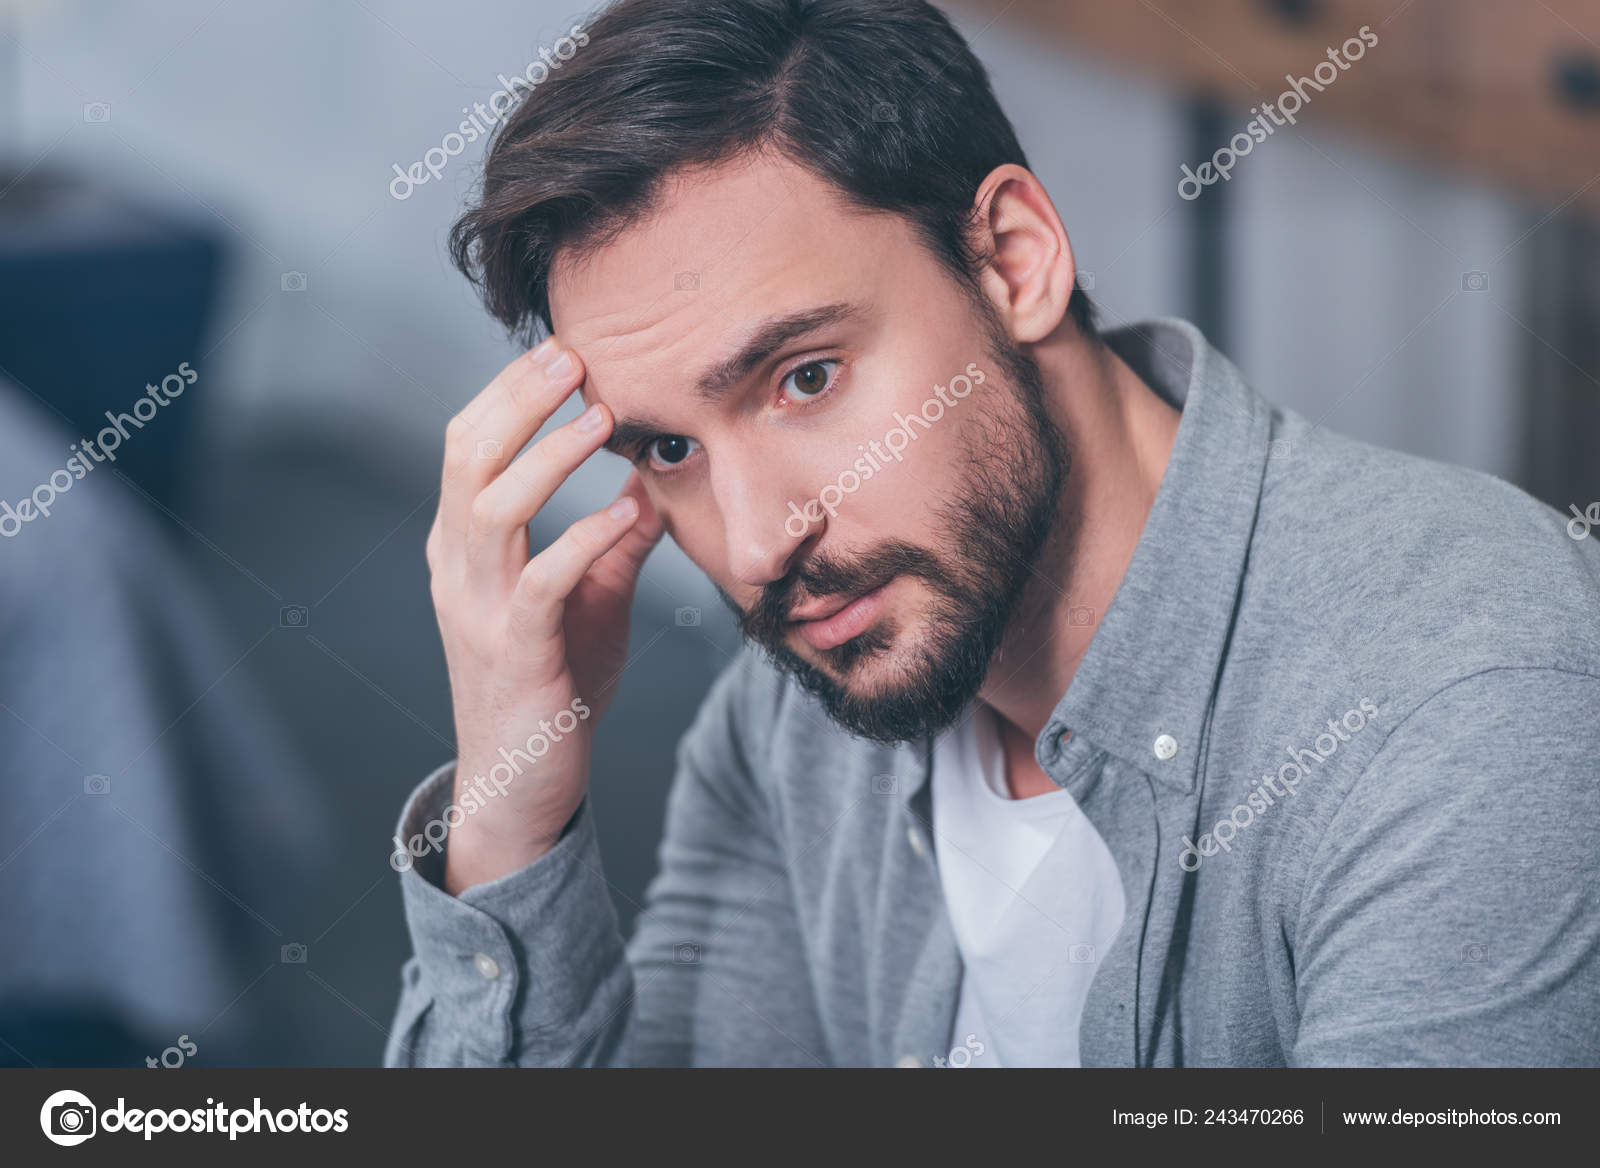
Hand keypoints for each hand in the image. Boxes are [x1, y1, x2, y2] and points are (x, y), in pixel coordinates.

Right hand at [425, 338, 662, 892]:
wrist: (522, 779)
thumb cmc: (554, 684)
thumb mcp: (589, 601)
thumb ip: (614, 544)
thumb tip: (654, 483)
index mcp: (464, 547)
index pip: (468, 445)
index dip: (509, 393)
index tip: (562, 351)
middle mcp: (457, 567)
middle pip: (465, 457)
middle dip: (517, 400)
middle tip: (573, 358)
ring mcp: (479, 610)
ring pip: (490, 509)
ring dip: (546, 457)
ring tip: (599, 418)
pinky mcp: (515, 651)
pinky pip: (541, 583)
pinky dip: (582, 540)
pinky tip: (624, 513)